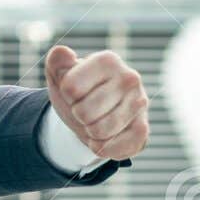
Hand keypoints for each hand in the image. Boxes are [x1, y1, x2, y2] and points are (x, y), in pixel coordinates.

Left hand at [44, 45, 148, 160]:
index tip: (74, 92)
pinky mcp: (143, 129)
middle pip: (83, 112)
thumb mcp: (60, 75)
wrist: (95, 113)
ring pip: (98, 132)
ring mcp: (140, 103)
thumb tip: (62, 52)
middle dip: (78, 115)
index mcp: (107, 60)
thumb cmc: (77, 90)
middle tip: (85, 109)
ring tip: (95, 121)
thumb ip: (56, 61)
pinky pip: (114, 148)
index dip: (66, 95)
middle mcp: (129, 78)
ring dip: (89, 132)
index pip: (70, 88)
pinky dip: (102, 148)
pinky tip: (105, 137)